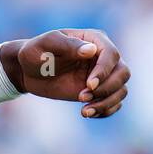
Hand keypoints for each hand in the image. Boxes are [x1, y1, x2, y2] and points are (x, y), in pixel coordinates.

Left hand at [6, 29, 129, 116]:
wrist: (28, 71)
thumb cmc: (36, 53)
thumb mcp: (46, 44)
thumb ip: (68, 45)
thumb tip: (91, 50)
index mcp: (95, 40)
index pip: (111, 55)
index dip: (104, 71)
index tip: (89, 85)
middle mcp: (103, 57)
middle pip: (123, 73)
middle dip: (107, 88)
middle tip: (82, 97)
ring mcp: (103, 75)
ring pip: (121, 90)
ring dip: (106, 103)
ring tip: (85, 111)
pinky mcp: (98, 91)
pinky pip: (114, 103)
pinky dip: (106, 111)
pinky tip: (87, 113)